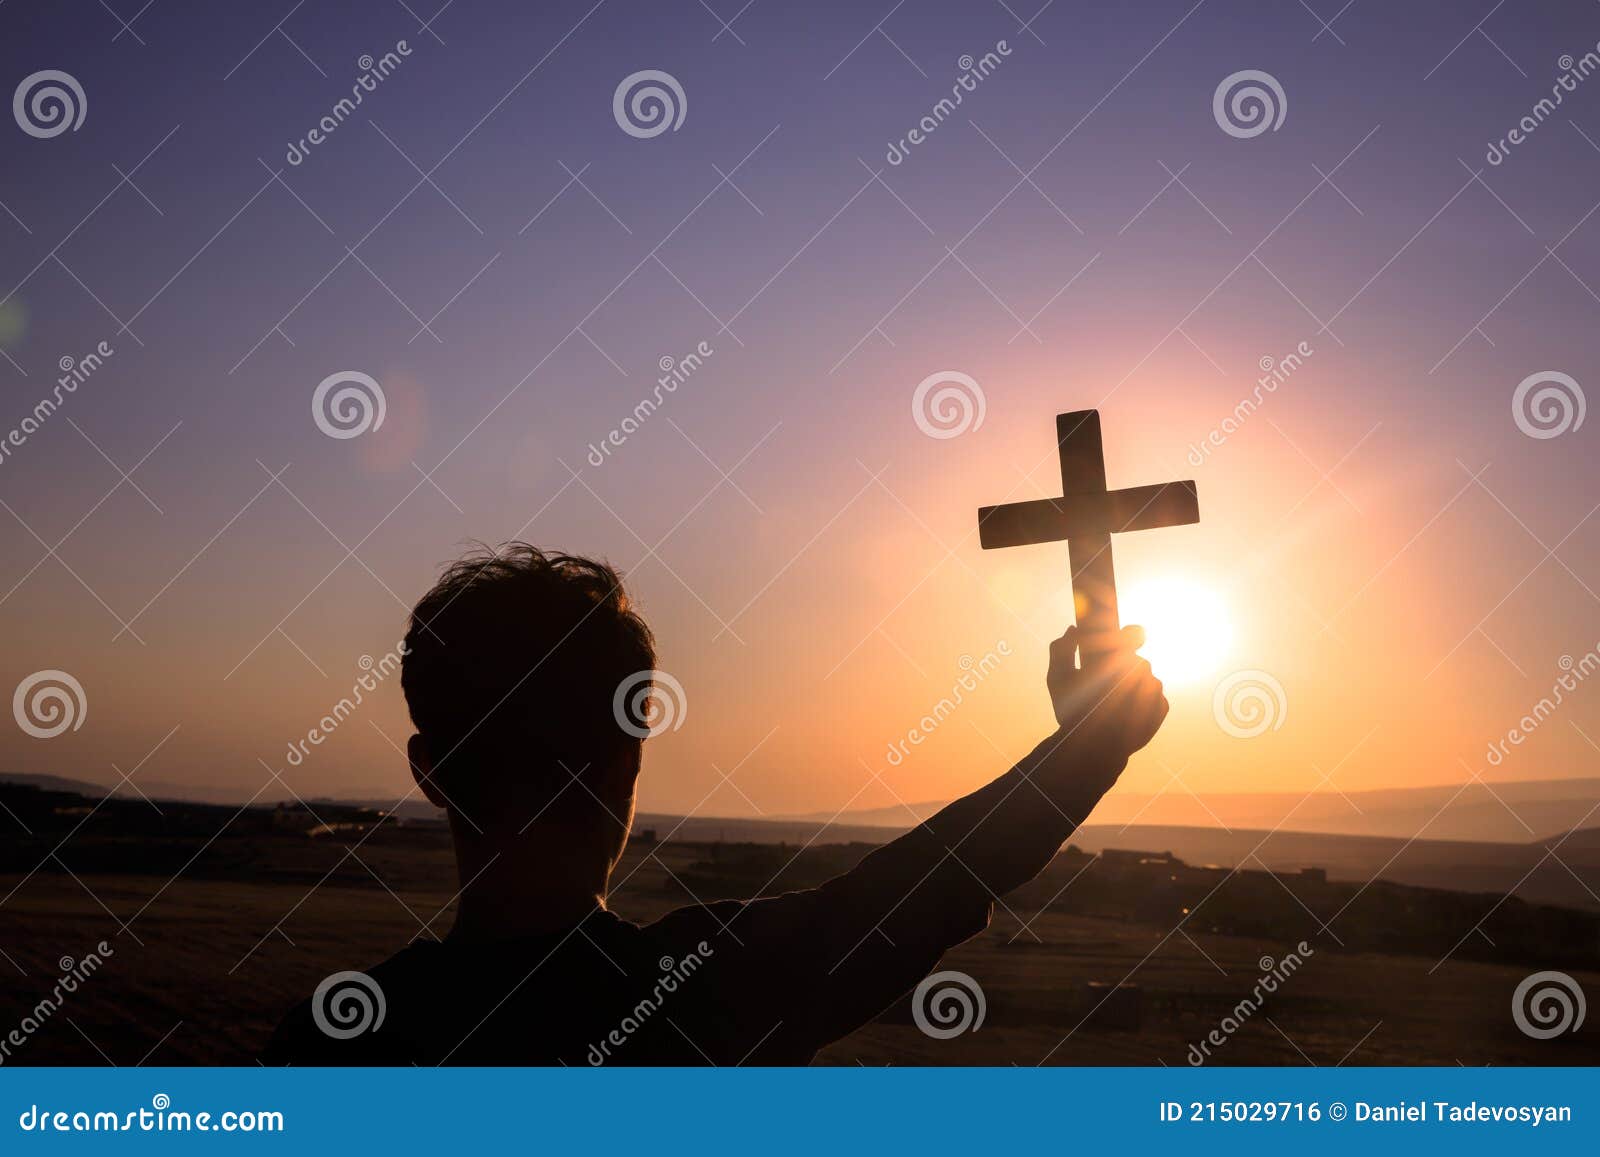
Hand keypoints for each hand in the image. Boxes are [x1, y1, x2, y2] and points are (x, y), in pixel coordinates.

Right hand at [1047, 623, 1167, 758]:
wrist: (1096, 750)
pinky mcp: (1163, 707)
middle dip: (1124, 671)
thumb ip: (1061, 648)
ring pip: (1146, 680)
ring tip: (1116, 706)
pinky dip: (1143, 705)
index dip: (1129, 636)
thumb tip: (1073, 630)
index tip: (1125, 642)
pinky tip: (1126, 716)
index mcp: (1118, 656)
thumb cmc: (1073, 711)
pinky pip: (1154, 699)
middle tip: (1108, 688)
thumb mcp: (1057, 679)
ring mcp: (1155, 688)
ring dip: (1134, 688)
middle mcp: (1142, 668)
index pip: (1133, 633)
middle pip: (1136, 662)